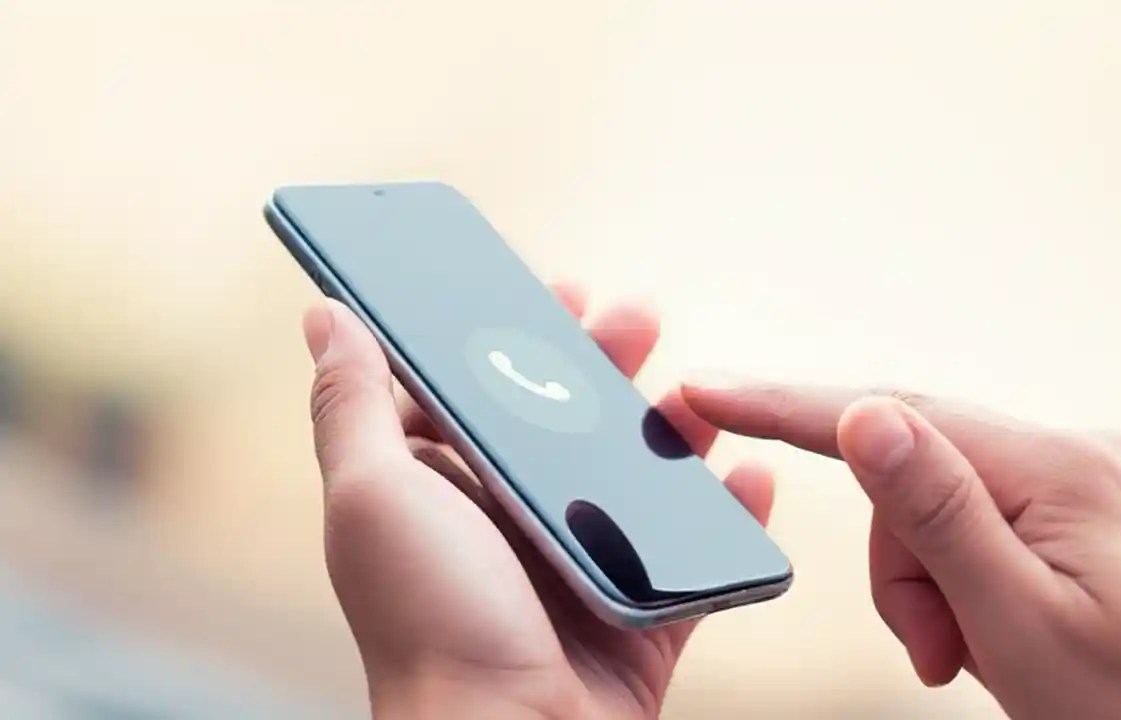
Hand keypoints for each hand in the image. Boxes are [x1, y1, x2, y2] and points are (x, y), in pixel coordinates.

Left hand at [300, 285, 774, 719]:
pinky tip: (751, 474)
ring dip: (672, 427)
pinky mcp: (638, 612)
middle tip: (636, 316)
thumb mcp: (375, 495)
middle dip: (601, 364)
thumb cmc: (432, 621)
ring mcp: (577, 567)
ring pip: (636, 478)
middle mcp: (505, 524)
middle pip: (563, 424)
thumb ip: (353, 403)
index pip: (474, 392)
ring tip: (697, 391)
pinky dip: (729, 515)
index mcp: (440, 491)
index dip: (508, 337)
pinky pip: (695, 553)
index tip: (548, 288)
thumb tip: (326, 314)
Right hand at [682, 381, 1120, 718]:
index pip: (895, 413)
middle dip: (901, 563)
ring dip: (934, 586)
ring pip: (947, 507)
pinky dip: (967, 584)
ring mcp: (1094, 483)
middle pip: (920, 472)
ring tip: (972, 658)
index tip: (707, 391)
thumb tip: (860, 412)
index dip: (785, 405)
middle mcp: (1082, 454)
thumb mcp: (1018, 623)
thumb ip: (934, 512)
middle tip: (936, 651)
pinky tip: (997, 637)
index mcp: (1064, 469)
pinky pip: (989, 525)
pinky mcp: (1095, 516)